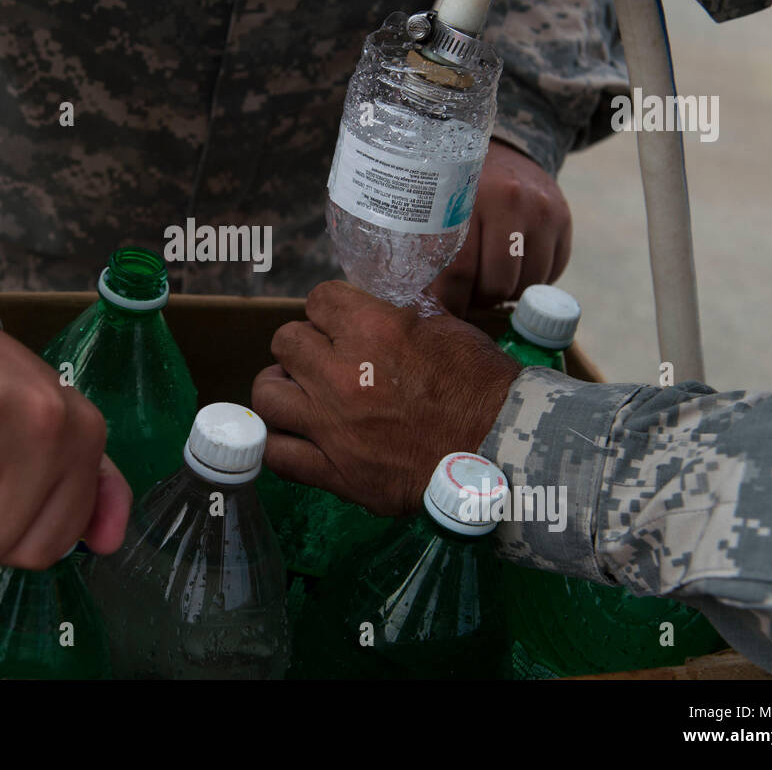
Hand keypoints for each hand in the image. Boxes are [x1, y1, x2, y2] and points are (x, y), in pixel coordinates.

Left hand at [251, 282, 521, 515]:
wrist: (502, 451)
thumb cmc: (483, 386)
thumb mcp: (445, 327)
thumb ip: (399, 313)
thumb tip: (375, 304)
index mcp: (372, 330)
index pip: (318, 300)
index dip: (328, 309)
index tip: (338, 322)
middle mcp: (342, 375)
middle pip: (286, 341)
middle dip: (303, 344)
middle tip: (320, 357)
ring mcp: (333, 426)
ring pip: (268, 394)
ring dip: (280, 386)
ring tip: (296, 390)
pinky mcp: (336, 472)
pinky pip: (278, 454)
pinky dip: (279, 442)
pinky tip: (294, 434)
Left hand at [428, 138, 571, 316]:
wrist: (504, 149)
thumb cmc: (458, 186)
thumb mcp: (434, 203)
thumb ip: (423, 244)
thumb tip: (407, 300)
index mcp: (467, 197)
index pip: (459, 270)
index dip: (450, 303)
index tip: (440, 317)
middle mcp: (510, 201)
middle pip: (495, 283)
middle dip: (477, 301)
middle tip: (464, 297)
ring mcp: (542, 211)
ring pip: (525, 285)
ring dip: (504, 295)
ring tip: (486, 282)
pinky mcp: (563, 220)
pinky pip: (549, 275)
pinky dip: (528, 283)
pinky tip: (512, 269)